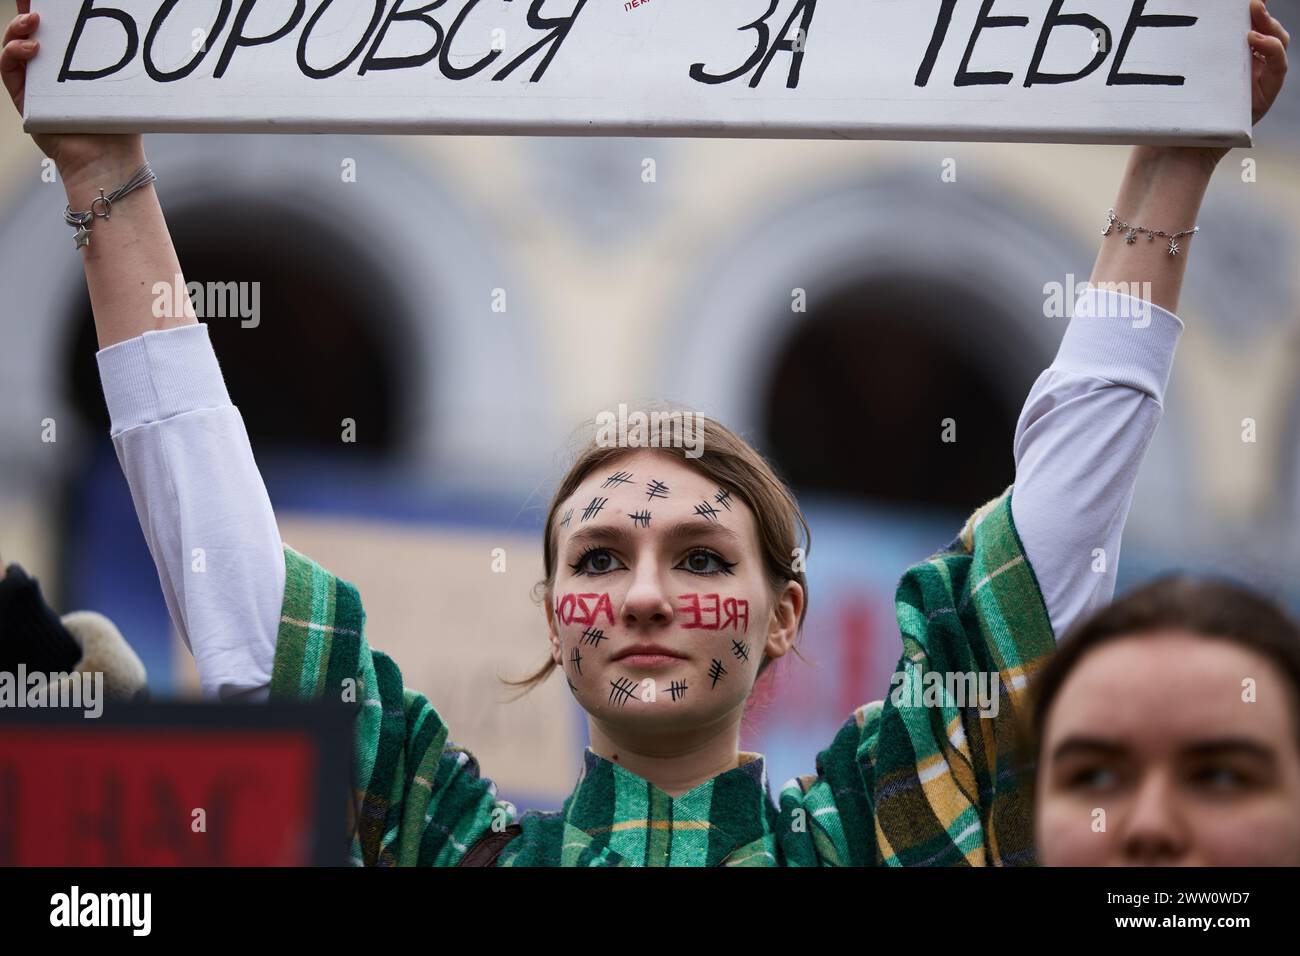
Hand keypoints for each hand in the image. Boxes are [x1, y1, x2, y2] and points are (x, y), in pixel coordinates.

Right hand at [1, 2, 142, 182]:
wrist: (106, 161)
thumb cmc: (121, 127)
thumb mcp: (122, 86)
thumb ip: (116, 60)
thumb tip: (132, 27)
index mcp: (76, 68)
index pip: (61, 33)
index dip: (52, 10)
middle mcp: (52, 75)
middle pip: (32, 34)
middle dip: (28, 10)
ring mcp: (35, 86)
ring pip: (15, 46)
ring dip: (17, 29)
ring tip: (34, 20)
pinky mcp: (23, 99)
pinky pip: (8, 68)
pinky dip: (13, 54)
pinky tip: (31, 49)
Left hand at [1136, 0, 1289, 173]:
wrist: (1176, 151)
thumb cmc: (1172, 114)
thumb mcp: (1176, 77)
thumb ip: (1185, 53)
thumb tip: (1176, 17)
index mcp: (1227, 59)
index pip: (1244, 26)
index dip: (1247, 10)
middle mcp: (1246, 67)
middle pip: (1264, 30)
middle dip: (1260, 12)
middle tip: (1250, 1)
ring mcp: (1258, 80)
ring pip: (1276, 43)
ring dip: (1269, 24)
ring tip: (1254, 13)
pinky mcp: (1265, 95)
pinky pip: (1279, 66)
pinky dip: (1272, 49)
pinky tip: (1254, 39)